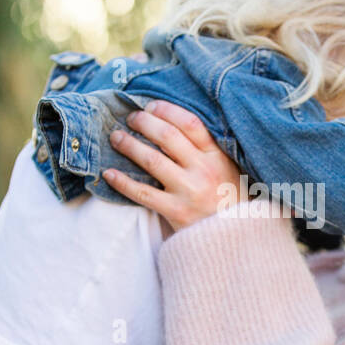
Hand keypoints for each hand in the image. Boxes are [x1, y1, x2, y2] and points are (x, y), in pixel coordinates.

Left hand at [102, 99, 244, 231]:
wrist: (235, 238)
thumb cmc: (229, 200)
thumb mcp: (229, 169)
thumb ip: (208, 150)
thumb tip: (173, 125)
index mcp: (217, 156)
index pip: (189, 123)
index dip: (166, 110)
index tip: (150, 106)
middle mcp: (204, 170)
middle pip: (167, 136)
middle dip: (144, 122)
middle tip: (130, 118)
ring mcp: (189, 191)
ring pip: (151, 160)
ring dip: (129, 145)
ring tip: (116, 138)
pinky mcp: (175, 211)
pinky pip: (142, 193)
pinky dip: (122, 182)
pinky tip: (109, 174)